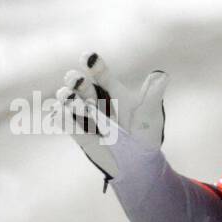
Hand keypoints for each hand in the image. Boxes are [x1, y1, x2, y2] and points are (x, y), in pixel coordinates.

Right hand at [57, 53, 167, 180]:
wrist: (139, 164)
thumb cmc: (146, 137)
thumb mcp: (150, 116)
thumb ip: (152, 96)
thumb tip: (163, 75)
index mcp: (114, 93)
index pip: (102, 74)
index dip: (94, 65)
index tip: (88, 56)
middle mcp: (97, 101)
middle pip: (81, 86)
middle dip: (76, 81)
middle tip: (75, 80)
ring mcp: (86, 117)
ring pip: (69, 101)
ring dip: (67, 97)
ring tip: (71, 99)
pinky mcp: (79, 134)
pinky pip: (66, 123)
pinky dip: (60, 117)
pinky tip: (59, 113)